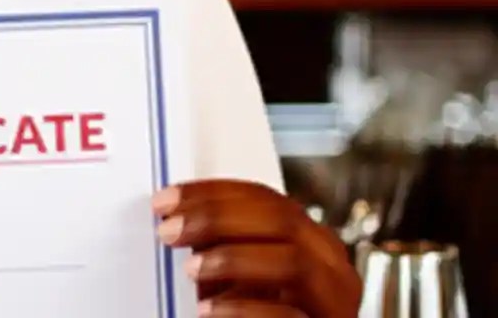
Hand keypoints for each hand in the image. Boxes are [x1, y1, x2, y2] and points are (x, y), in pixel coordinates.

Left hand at [152, 180, 359, 317]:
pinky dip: (243, 309)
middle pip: (281, 221)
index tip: (167, 200)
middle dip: (218, 218)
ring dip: (232, 259)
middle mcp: (328, 265)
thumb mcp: (239, 273)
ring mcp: (332, 300)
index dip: (212, 193)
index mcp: (308, 240)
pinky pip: (288, 314)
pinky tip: (208, 310)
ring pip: (293, 262)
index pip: (264, 199)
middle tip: (170, 230)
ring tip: (190, 269)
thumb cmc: (259, 312)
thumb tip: (177, 218)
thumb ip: (222, 245)